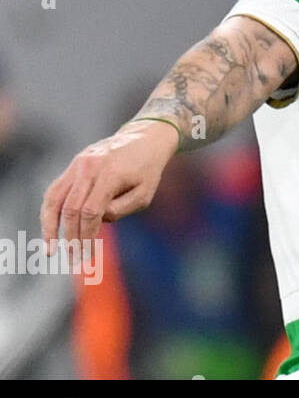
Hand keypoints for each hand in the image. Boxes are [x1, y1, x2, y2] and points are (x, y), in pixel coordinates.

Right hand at [40, 120, 177, 251]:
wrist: (145, 138)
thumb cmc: (147, 170)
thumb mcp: (144, 194)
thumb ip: (120, 210)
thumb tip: (96, 222)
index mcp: (110, 174)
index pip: (91, 211)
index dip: (86, 235)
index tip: (87, 255)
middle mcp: (89, 167)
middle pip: (71, 208)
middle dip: (70, 237)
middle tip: (74, 259)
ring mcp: (78, 164)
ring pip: (54, 199)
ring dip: (50, 226)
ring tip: (51, 249)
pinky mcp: (73, 165)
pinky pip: (55, 190)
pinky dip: (50, 211)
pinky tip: (50, 228)